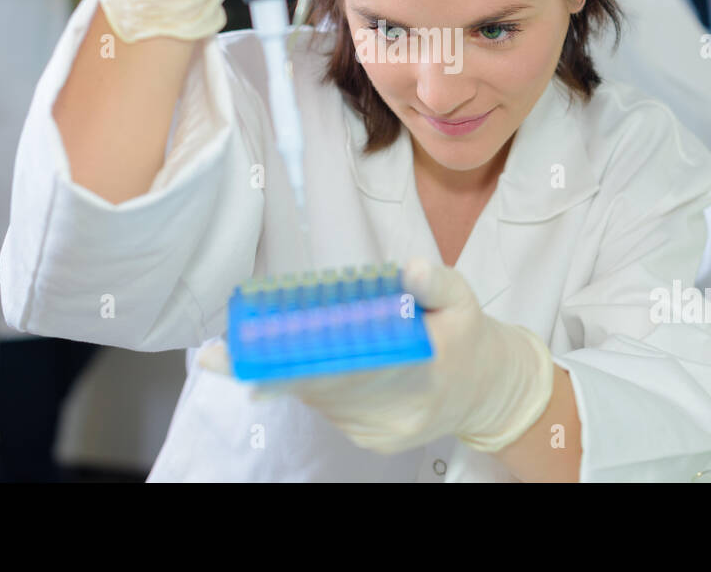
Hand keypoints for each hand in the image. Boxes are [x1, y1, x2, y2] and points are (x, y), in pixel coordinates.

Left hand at [198, 257, 555, 454]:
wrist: (487, 389)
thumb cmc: (465, 334)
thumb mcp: (462, 297)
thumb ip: (435, 281)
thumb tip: (407, 268)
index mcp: (423, 373)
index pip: (347, 370)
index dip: (293, 363)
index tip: (246, 359)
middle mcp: (398, 414)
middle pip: (321, 388)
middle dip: (272, 367)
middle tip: (222, 352)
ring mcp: (382, 433)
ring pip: (320, 400)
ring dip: (287, 373)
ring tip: (250, 348)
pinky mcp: (371, 441)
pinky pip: (329, 410)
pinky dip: (309, 386)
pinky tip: (293, 364)